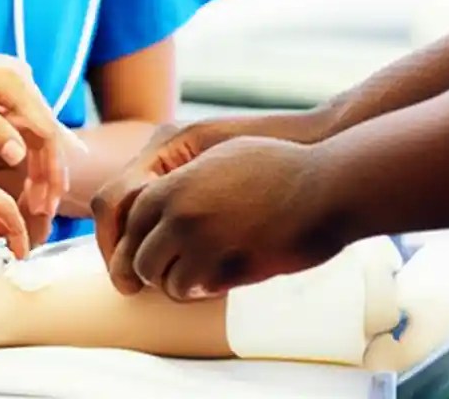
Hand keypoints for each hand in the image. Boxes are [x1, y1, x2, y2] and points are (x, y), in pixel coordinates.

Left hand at [0, 31, 81, 215]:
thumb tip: (21, 156)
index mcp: (13, 80)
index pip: (45, 130)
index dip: (50, 168)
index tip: (47, 200)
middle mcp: (19, 78)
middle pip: (45, 131)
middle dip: (49, 171)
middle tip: (46, 208)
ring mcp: (10, 85)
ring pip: (34, 131)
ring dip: (39, 164)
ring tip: (39, 200)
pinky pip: (20, 125)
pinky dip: (25, 152)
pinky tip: (27, 176)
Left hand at [104, 137, 344, 300]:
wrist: (326, 186)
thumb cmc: (280, 168)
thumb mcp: (220, 157)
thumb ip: (183, 178)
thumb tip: (156, 199)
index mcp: (172, 183)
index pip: (122, 220)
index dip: (126, 243)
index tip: (135, 255)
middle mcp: (178, 212)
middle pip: (137, 258)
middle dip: (147, 271)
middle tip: (158, 277)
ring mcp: (201, 241)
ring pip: (162, 280)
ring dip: (175, 284)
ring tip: (193, 279)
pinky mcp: (226, 266)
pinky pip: (195, 291)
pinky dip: (202, 291)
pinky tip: (218, 282)